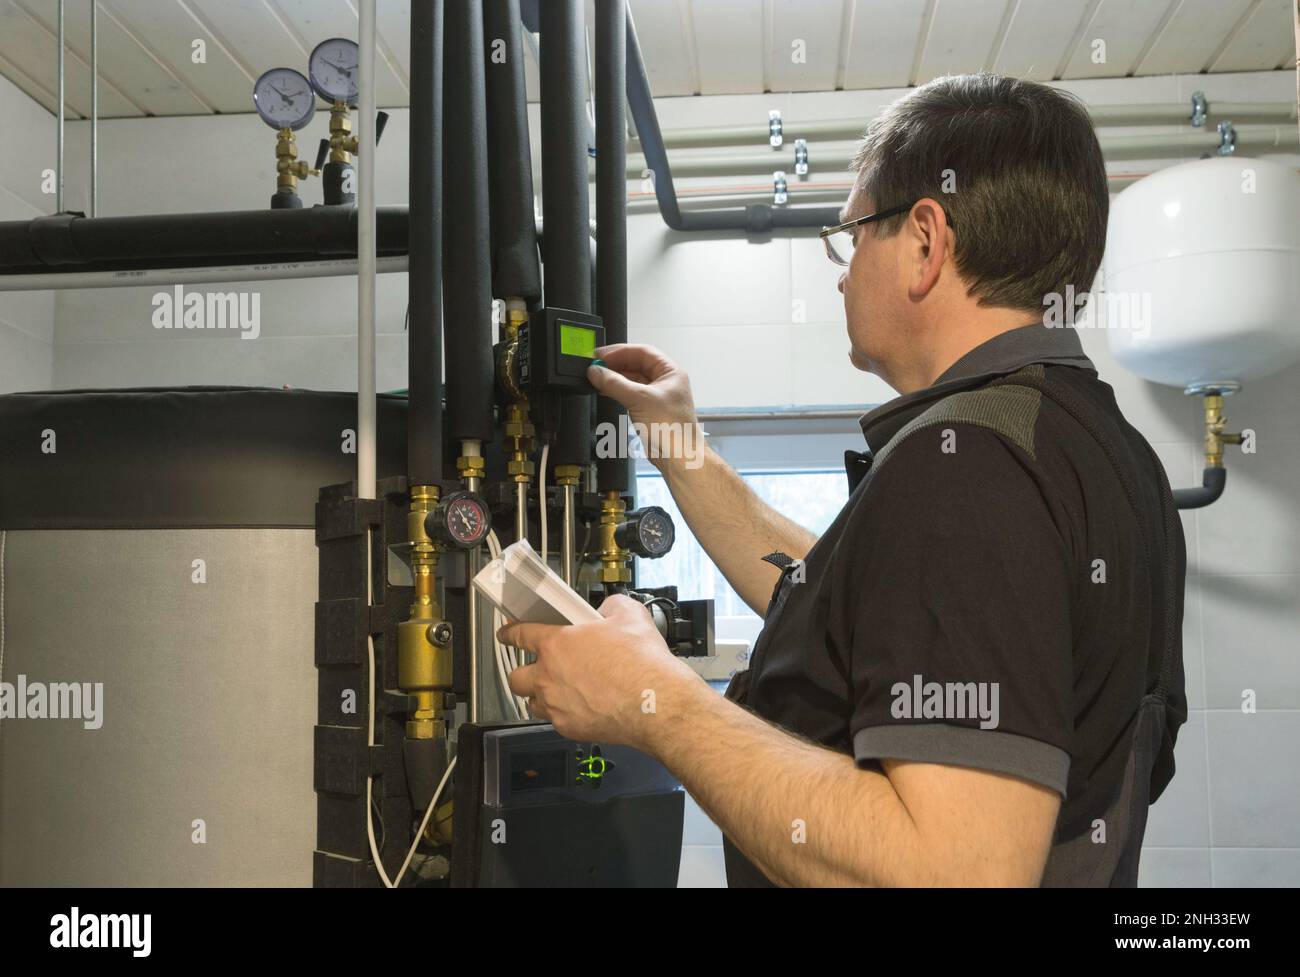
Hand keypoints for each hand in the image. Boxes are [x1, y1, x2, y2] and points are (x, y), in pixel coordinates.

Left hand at [497, 593, 703, 751]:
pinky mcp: (569, 728)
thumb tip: (608, 610)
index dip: (510, 633)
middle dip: (522, 672)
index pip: (519, 635)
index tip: (507, 634)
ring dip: (540, 696)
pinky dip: (562, 714)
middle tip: (537, 668)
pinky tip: (582, 707)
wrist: (655, 703)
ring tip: (559, 691)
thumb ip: (610, 608)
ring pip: (532, 703)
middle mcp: (548, 676)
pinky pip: (555, 721)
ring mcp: (556, 705)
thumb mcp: (629, 615)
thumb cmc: (642, 663)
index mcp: (556, 644)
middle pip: (515, 677)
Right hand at [587, 344, 702, 458]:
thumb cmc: (671, 428)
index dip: (620, 351)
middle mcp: (665, 382)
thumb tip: (595, 371)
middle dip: (615, 364)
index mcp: (670, 372)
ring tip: (596, 377)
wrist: (678, 458)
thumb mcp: (639, 399)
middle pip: (636, 364)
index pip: (643, 352)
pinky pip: (631, 394)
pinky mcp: (650, 410)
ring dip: (615, 378)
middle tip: (595, 366)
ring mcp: (657, 396)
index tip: (600, 355)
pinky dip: (617, 391)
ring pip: (633, 380)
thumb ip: (614, 383)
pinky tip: (604, 390)